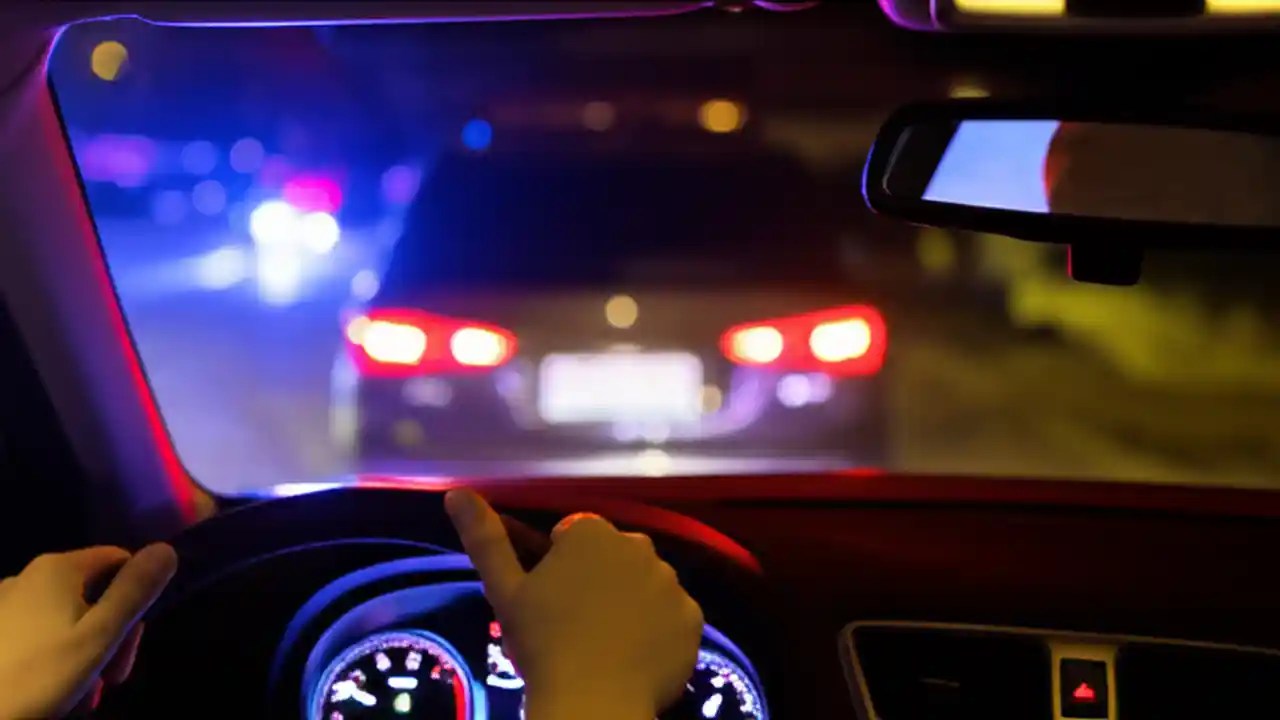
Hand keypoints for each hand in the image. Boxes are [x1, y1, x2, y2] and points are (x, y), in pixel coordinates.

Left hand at [0, 543, 176, 718]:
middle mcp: (28, 575)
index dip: (136, 601)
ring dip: (84, 651)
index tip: (129, 647)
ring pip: (66, 618)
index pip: (121, 561)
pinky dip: (53, 655)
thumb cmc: (39, 675)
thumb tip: (166, 549)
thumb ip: (134, 592)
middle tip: (109, 679)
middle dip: (111, 635)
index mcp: (58, 569)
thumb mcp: (100, 636)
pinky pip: (37, 632)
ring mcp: (3, 602)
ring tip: (79, 692)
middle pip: (93, 593)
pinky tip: (50, 686)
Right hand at [445, 489, 702, 719]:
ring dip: (631, 601)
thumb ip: (485, 538)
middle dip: (599, 579)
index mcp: (591, 532)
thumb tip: (456, 493)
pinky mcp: (693, 617)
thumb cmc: (542, 645)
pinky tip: (636, 655)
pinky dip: (659, 629)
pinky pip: (673, 615)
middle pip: (615, 556)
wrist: (593, 703)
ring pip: (646, 583)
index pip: (575, 538)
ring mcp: (671, 581)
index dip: (559, 568)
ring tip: (607, 643)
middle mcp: (638, 545)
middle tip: (577, 624)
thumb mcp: (504, 591)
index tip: (551, 602)